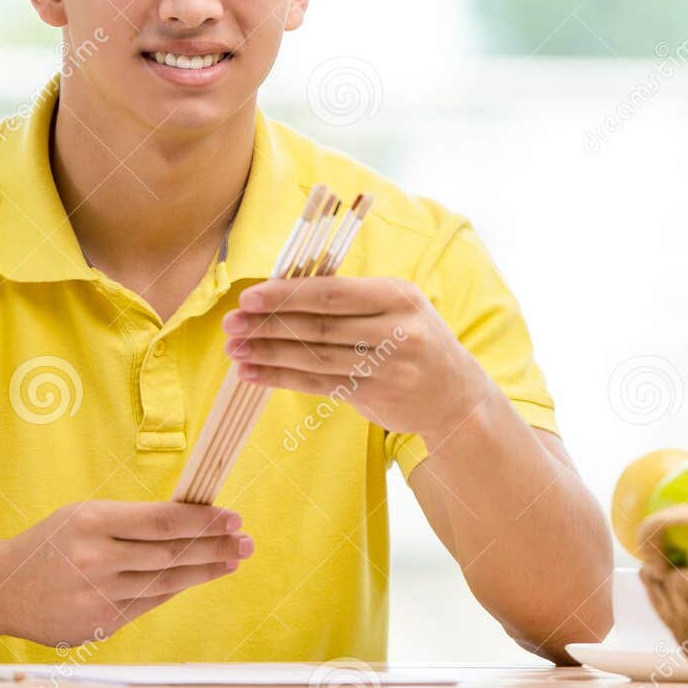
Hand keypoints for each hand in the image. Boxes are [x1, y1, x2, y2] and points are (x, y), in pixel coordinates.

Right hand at [0, 501, 253, 646]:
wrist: (1, 588)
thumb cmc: (48, 544)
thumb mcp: (82, 516)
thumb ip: (131, 520)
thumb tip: (189, 518)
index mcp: (91, 522)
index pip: (161, 521)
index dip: (201, 521)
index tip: (231, 517)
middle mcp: (95, 559)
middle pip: (170, 554)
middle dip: (214, 547)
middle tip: (246, 540)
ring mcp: (98, 596)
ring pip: (165, 582)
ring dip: (204, 571)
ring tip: (232, 559)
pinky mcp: (100, 624)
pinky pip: (148, 603)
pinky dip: (175, 589)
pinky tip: (196, 579)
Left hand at [221, 275, 488, 440]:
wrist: (456, 395)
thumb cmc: (412, 338)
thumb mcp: (395, 306)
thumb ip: (348, 297)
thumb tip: (278, 290)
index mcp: (398, 295)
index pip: (333, 292)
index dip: (287, 294)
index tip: (249, 296)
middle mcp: (398, 330)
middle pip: (320, 326)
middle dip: (269, 325)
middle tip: (231, 323)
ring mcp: (390, 367)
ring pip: (315, 359)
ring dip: (268, 354)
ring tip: (234, 349)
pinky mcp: (377, 397)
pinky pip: (319, 385)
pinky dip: (281, 378)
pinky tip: (253, 373)